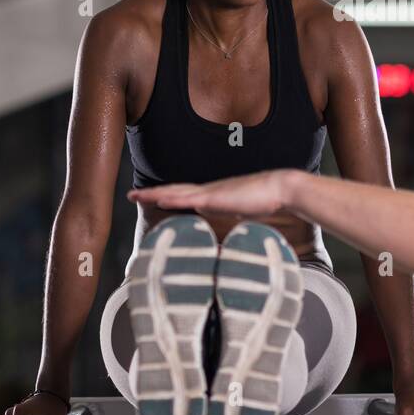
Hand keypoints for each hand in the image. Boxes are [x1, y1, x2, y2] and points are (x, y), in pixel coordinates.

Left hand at [128, 170, 293, 218]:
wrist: (280, 188)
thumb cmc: (266, 199)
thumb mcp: (243, 210)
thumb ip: (231, 214)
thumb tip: (226, 226)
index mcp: (214, 194)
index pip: (185, 194)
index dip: (167, 194)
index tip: (152, 197)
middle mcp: (208, 190)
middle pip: (175, 190)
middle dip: (153, 192)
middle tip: (133, 194)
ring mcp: (211, 192)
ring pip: (176, 192)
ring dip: (155, 193)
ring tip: (136, 195)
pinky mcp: (215, 197)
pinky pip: (188, 198)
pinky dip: (172, 198)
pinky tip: (159, 199)